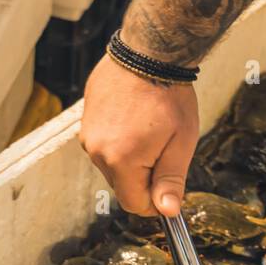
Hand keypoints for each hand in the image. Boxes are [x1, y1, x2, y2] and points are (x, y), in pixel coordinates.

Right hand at [79, 55, 198, 216]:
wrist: (148, 51)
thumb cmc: (169, 96)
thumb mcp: (180, 143)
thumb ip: (171, 180)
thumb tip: (168, 212)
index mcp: (121, 161)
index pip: (134, 203)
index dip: (154, 201)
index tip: (168, 187)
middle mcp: (97, 151)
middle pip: (122, 185)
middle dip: (143, 176)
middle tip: (163, 147)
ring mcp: (87, 134)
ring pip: (112, 165)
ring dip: (131, 157)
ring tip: (149, 128)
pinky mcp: (85, 120)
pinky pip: (103, 144)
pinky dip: (119, 140)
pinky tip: (135, 118)